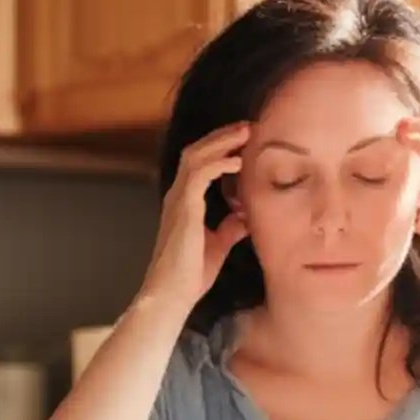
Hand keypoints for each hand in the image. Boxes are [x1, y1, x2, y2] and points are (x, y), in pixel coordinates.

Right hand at [140, 121, 251, 308]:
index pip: (199, 163)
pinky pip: (199, 174)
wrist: (172, 294)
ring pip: (196, 155)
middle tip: (248, 126)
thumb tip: (246, 216)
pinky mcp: (184, 208)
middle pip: (196, 151)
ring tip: (245, 132)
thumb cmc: (191, 274)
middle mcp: (177, 196)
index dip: (220, 147)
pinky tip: (237, 161)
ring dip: (222, 141)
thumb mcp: (219, 244)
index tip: (244, 140)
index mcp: (184, 203)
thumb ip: (230, 227)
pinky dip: (218, 162)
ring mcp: (178, 200)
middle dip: (222, 136)